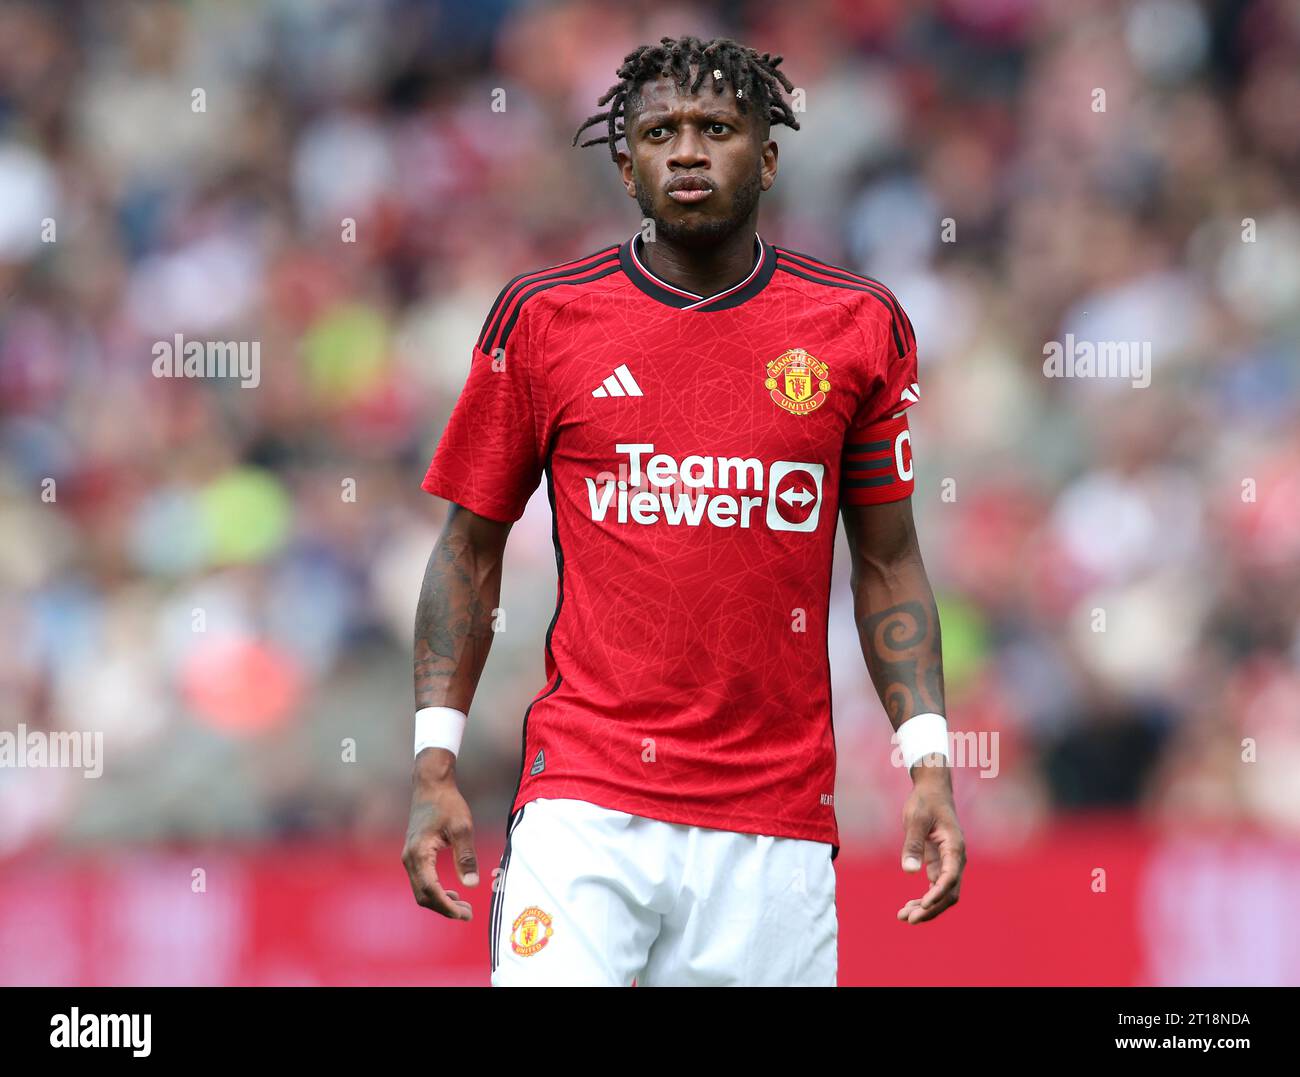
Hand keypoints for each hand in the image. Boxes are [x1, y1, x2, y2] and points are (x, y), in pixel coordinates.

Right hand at [401, 750, 478, 919]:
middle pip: (423, 895)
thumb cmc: (448, 803)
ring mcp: (409, 857)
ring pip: (420, 890)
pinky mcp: (413, 854)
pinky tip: (452, 893)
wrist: (431, 785)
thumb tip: (471, 886)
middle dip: (444, 908)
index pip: (430, 890)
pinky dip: (435, 891)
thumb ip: (466, 857)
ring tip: (463, 906)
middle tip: (468, 914)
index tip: (465, 914)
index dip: (447, 907)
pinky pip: (421, 881)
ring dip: (439, 901)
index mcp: (419, 853)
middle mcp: (409, 858)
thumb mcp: (462, 828)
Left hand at [897, 760, 964, 923]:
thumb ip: (913, 845)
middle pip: (949, 892)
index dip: (938, 893)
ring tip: (903, 917)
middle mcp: (955, 859)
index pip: (950, 877)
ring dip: (926, 907)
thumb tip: (909, 872)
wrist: (933, 790)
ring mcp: (948, 863)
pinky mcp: (939, 864)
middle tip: (908, 919)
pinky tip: (908, 907)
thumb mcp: (915, 819)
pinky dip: (924, 898)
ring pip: (942, 893)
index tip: (923, 904)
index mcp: (954, 847)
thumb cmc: (925, 802)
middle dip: (931, 908)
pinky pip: (935, 887)